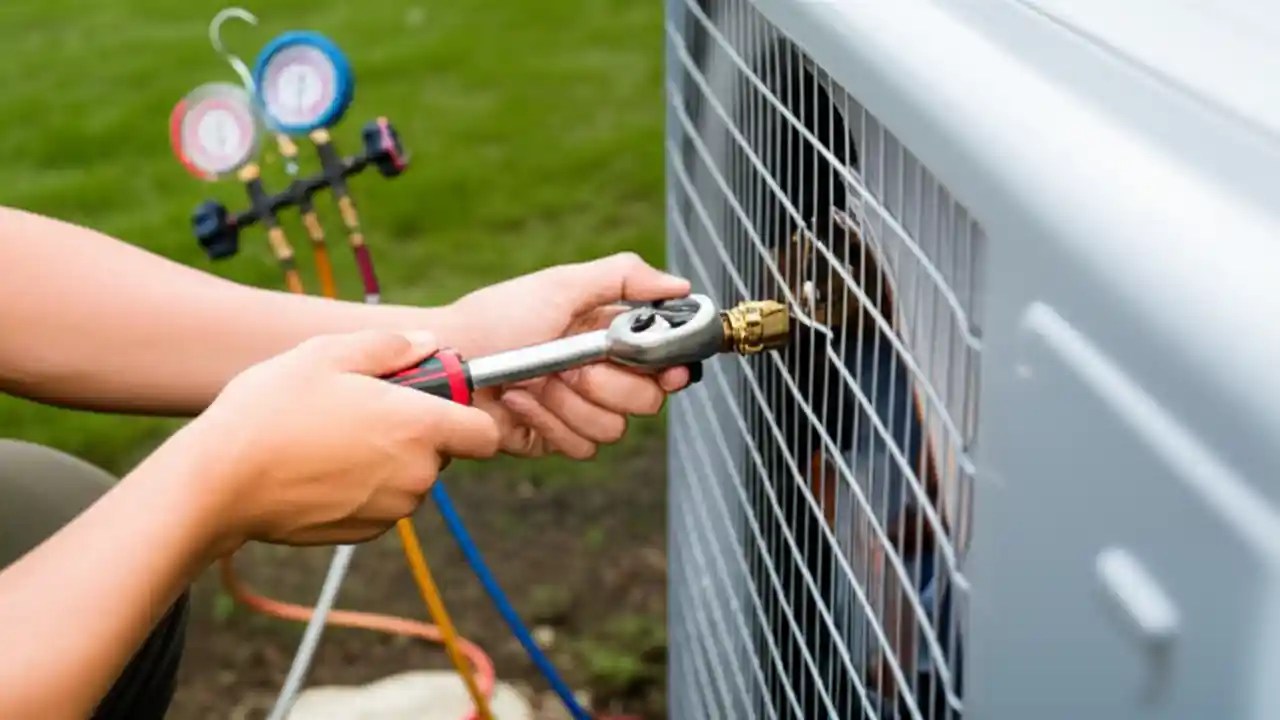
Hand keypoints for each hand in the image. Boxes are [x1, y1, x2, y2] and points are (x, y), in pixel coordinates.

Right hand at [165, 330, 500, 548]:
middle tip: (364, 409)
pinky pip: (380, 503)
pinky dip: (362, 487)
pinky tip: (319, 467)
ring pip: (409, 479)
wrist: (219, 482)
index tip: (436, 400)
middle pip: (442, 453)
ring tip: (331, 436)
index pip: (485, 435)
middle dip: (416, 432)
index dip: (468, 416)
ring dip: (387, 460)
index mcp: (419, 427)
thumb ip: (389, 346)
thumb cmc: (271, 410)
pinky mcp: (363, 532)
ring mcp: (390, 510)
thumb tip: (429, 344)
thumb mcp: (326, 355)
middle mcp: (415, 475)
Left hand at [445, 252, 694, 458]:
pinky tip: (521, 400)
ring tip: (537, 380)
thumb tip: (679, 286)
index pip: (664, 362)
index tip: (667, 370)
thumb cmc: (495, 318)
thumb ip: (624, 277)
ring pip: (613, 429)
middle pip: (646, 401)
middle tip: (573, 364)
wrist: (448, 363)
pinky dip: (547, 422)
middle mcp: (599, 375)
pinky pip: (579, 447)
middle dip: (608, 384)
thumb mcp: (560, 285)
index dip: (671, 369)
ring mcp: (577, 410)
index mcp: (608, 337)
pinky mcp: (554, 439)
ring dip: (571, 404)